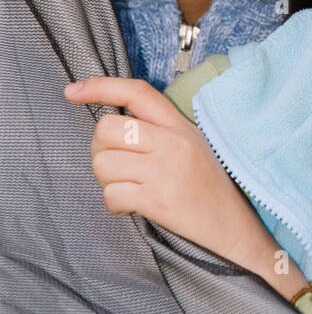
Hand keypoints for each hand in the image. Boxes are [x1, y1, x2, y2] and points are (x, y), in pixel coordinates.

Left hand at [63, 76, 306, 297]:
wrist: (236, 227)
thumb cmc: (211, 187)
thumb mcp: (194, 144)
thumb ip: (160, 130)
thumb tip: (115, 124)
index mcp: (180, 125)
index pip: (137, 92)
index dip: (100, 86)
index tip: (73, 91)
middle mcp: (172, 142)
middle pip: (107, 129)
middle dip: (100, 149)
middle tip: (117, 166)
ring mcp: (164, 171)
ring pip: (103, 164)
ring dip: (107, 180)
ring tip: (128, 188)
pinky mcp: (157, 200)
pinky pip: (111, 194)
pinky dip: (114, 204)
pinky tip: (130, 207)